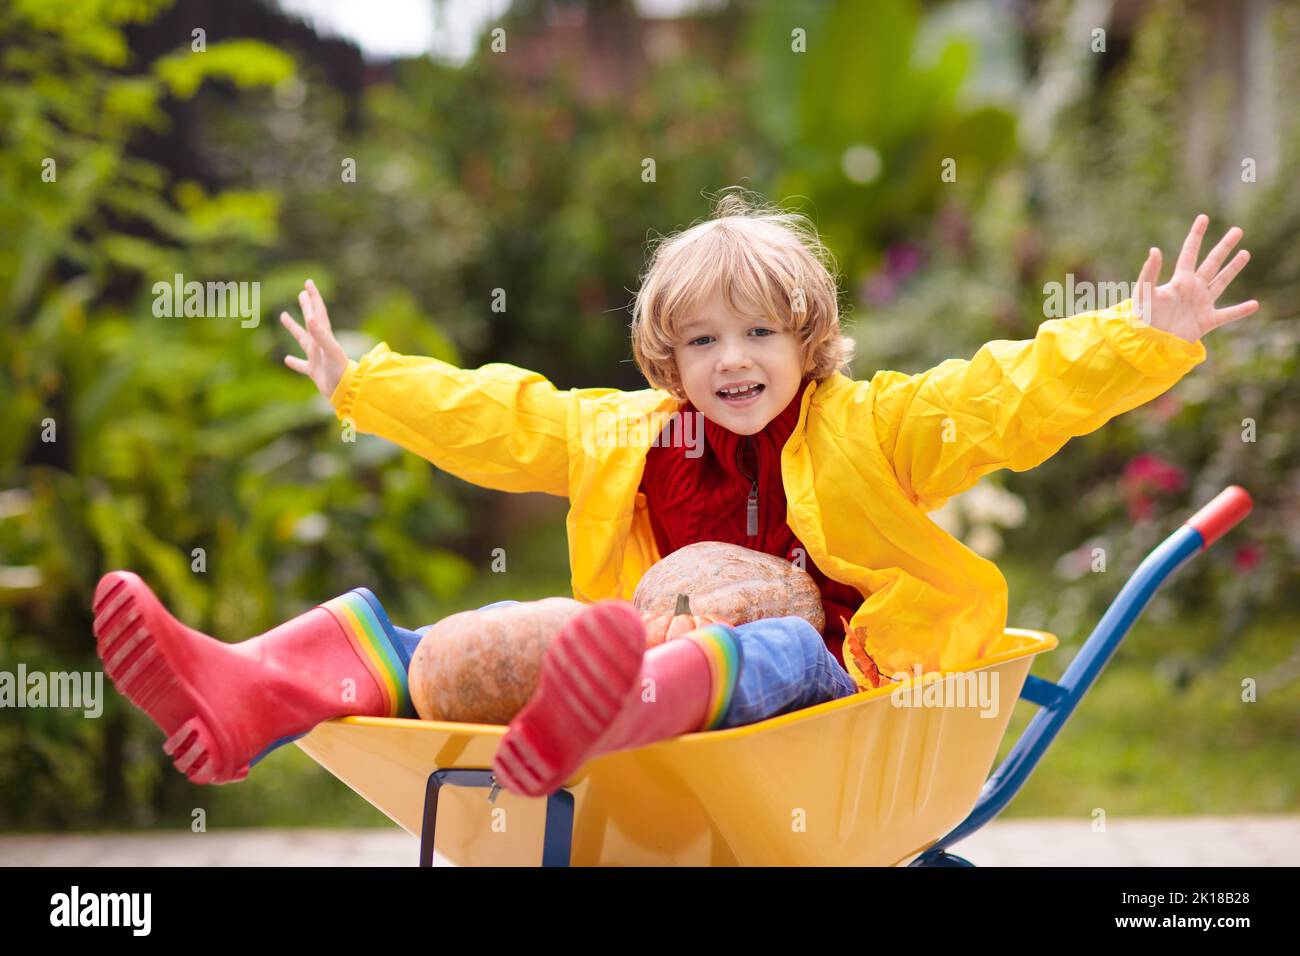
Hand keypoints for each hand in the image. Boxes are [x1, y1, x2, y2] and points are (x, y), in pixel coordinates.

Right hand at [281, 279, 348, 399]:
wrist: (348, 393)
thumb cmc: (341, 372)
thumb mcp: (331, 351)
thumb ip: (321, 335)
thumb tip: (311, 316)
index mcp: (325, 337)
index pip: (319, 313)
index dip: (314, 298)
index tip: (309, 283)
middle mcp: (321, 345)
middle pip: (312, 322)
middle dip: (307, 307)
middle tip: (301, 293)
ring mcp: (318, 358)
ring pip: (303, 340)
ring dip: (294, 328)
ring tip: (283, 316)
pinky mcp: (315, 372)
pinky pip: (302, 366)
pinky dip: (295, 362)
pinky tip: (287, 360)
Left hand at [1132, 214, 1258, 342]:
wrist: (1149, 343)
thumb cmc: (1143, 319)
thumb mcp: (1144, 294)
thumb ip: (1149, 273)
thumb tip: (1154, 250)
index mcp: (1179, 280)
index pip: (1189, 252)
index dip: (1196, 235)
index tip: (1203, 218)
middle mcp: (1193, 289)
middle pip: (1212, 263)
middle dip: (1224, 247)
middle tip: (1237, 230)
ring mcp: (1201, 304)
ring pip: (1221, 282)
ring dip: (1233, 268)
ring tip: (1245, 253)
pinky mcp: (1207, 321)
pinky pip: (1228, 315)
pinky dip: (1241, 310)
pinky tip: (1254, 304)